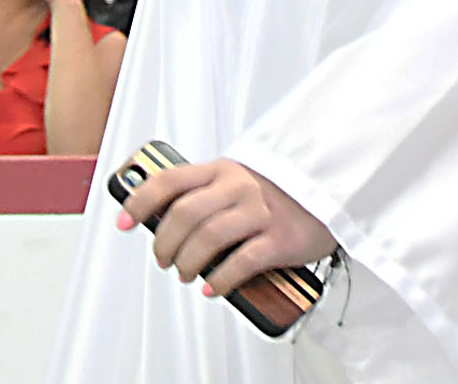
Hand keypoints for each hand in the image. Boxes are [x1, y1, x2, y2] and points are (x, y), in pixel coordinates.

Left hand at [117, 157, 334, 300]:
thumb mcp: (240, 179)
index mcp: (224, 169)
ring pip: (206, 240)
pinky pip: (239, 263)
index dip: (140, 202)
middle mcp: (240, 186)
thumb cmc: (280, 191)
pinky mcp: (280, 238)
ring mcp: (261, 212)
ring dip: (187, 264)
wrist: (332, 192)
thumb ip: (207, 192)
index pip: (170, 180)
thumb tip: (163, 219)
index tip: (124, 222)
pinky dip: (218, 281)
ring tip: (186, 274)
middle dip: (163, 245)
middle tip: (164, 260)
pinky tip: (212, 288)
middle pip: (183, 217)